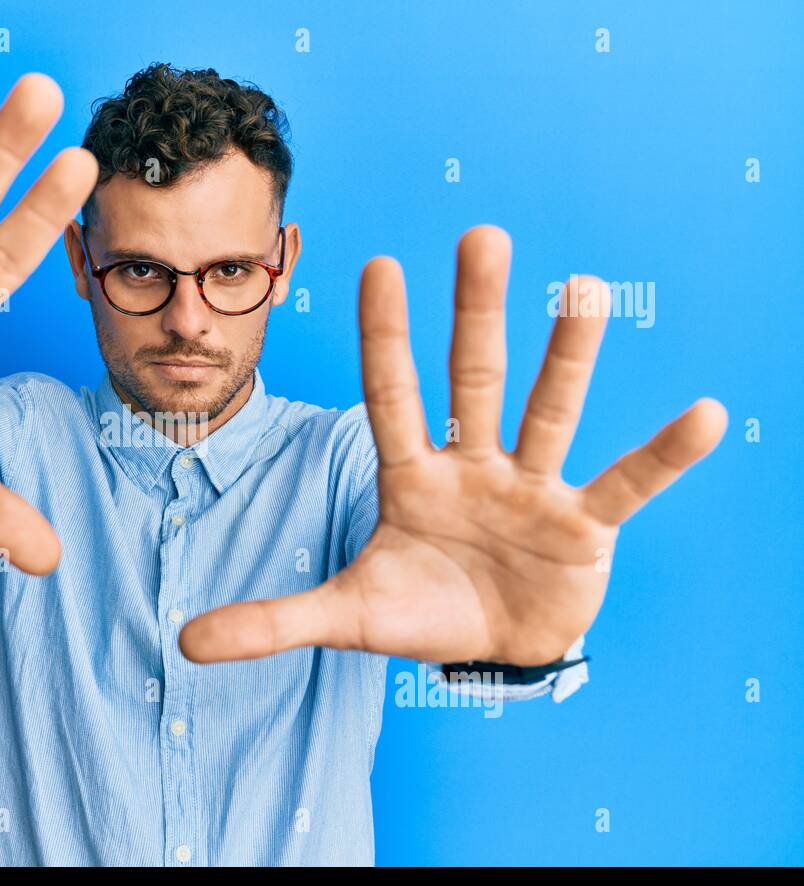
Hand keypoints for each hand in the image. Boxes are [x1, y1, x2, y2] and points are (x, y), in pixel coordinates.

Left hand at [179, 226, 726, 665]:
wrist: (493, 649)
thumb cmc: (421, 612)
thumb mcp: (345, 616)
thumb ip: (270, 620)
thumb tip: (181, 641)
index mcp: (411, 476)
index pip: (391, 396)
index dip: (385, 338)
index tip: (377, 264)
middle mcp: (473, 465)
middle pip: (473, 379)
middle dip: (476, 314)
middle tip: (481, 236)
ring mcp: (531, 490)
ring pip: (549, 411)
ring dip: (569, 357)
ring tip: (586, 288)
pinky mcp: (582, 527)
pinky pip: (624, 484)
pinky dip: (660, 457)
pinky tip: (704, 415)